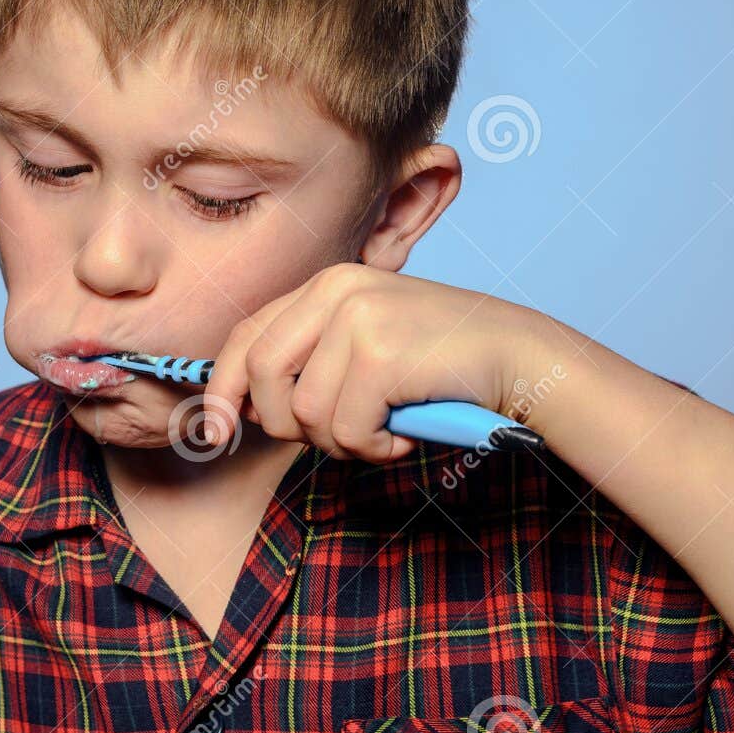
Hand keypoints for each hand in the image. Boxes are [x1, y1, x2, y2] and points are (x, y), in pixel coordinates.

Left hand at [199, 262, 548, 462]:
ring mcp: (358, 319)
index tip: (215, 431)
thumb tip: (241, 410)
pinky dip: (375, 448)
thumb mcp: (367, 343)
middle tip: (339, 435)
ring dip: (345, 441)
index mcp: (326, 284)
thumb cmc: (441, 362)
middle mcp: (335, 290)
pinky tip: (405, 431)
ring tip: (386, 426)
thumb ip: (311, 361)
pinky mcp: (380, 355)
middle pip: (262, 375)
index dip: (223, 389)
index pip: (246, 335)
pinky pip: (346, 430)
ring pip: (304, 413)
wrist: (518, 356)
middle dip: (287, 425)